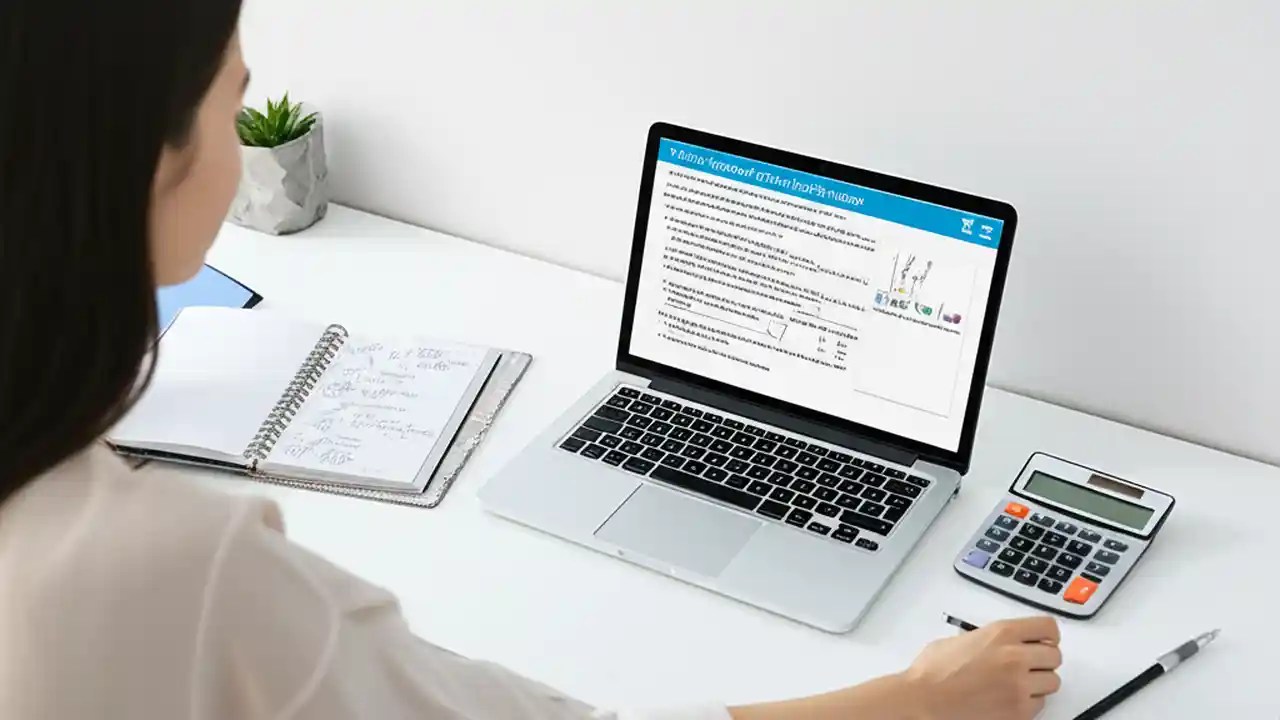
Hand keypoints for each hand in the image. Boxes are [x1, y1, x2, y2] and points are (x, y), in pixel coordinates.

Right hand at [904, 616, 1062, 719]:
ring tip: (1017, 684)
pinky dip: (1029, 703)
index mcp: (1001, 633)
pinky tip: (1009, 699)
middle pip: (1055, 656)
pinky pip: (1040, 704)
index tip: (1044, 641)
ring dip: (1038, 683)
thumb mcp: (963, 639)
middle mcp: (1015, 657)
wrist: (923, 700)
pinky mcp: (1019, 711)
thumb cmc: (933, 672)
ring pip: (1052, 682)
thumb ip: (992, 638)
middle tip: (1029, 665)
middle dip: (1043, 660)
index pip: (1049, 628)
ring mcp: (1019, 686)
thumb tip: (1005, 642)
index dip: (1047, 636)